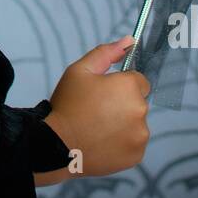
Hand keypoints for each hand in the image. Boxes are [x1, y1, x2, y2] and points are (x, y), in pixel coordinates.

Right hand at [43, 37, 150, 177]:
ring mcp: (140, 136)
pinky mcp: (136, 156)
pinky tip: (102, 142)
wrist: (57, 146)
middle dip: (122, 104)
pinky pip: (134, 144)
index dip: (121, 85)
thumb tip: (129, 40)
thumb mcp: (79, 71)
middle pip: (138, 103)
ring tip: (98, 129)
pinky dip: (122, 143)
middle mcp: (141, 111)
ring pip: (137, 124)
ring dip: (124, 125)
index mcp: (130, 87)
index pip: (139, 80)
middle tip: (97, 112)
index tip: (103, 94)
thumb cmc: (68, 105)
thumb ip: (106, 53)